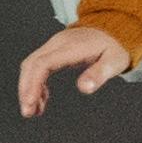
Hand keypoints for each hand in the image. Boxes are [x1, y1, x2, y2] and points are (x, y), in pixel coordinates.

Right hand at [13, 21, 127, 119]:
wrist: (115, 30)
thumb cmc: (115, 46)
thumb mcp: (115, 61)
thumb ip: (99, 74)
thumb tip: (84, 88)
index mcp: (71, 47)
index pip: (43, 64)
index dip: (33, 84)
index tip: (30, 103)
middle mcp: (58, 44)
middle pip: (31, 65)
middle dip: (26, 89)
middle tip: (28, 112)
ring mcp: (54, 46)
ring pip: (31, 66)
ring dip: (28, 88)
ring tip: (33, 110)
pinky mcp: (54, 50)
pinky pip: (38, 66)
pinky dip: (35, 84)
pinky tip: (41, 100)